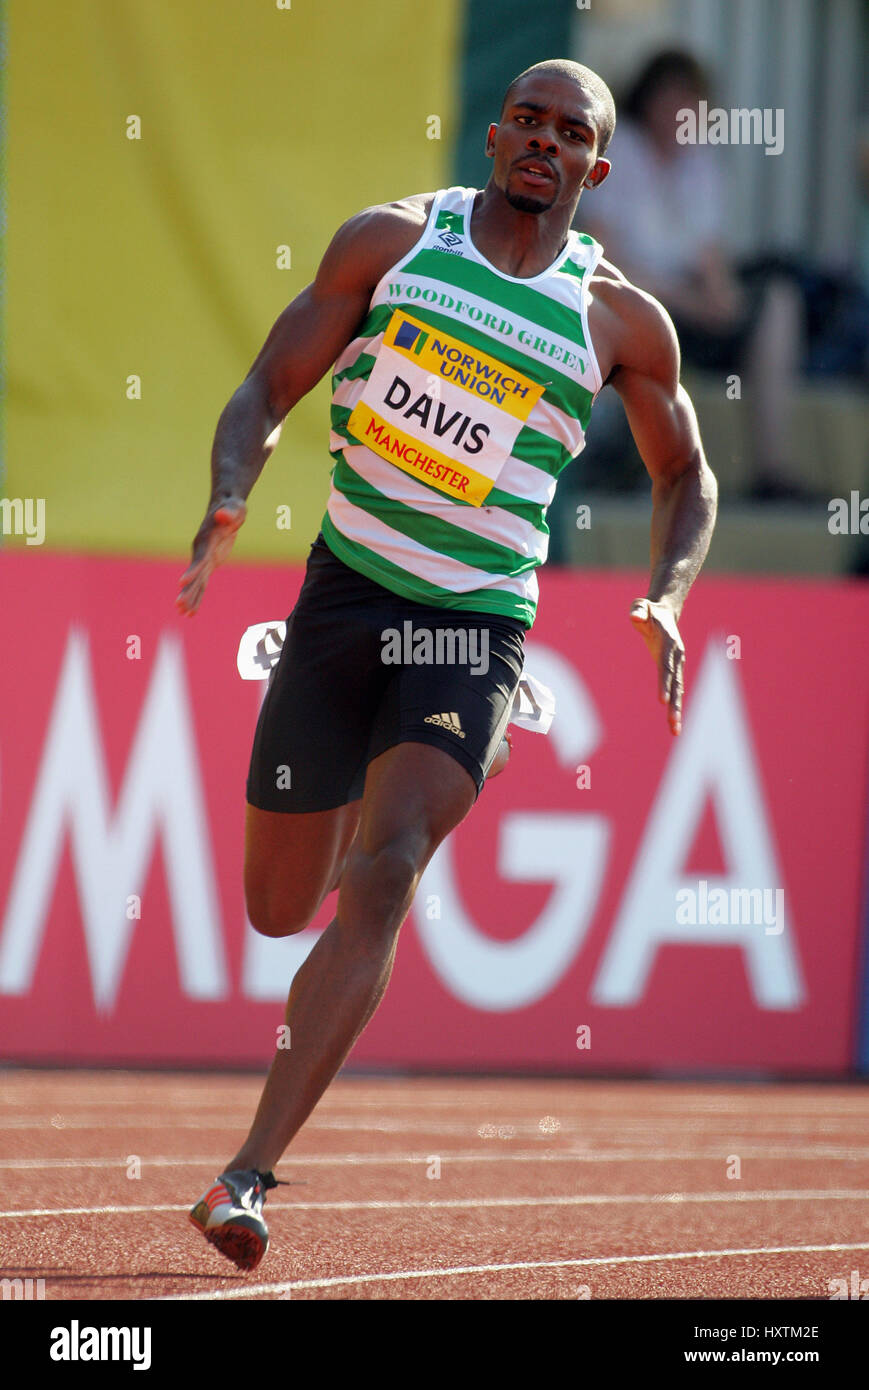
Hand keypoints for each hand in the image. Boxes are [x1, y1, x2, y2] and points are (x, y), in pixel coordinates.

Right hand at [176, 497, 246, 615]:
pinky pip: (202, 583)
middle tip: (179, 605)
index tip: (183, 582)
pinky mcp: (210, 563)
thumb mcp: (235, 508)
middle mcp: (201, 551)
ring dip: (191, 597)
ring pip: (197, 581)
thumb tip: (222, 514)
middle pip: (194, 574)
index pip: (199, 557)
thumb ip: (229, 512)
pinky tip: (192, 611)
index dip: (192, 570)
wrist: (226, 508)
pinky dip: (198, 596)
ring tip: (183, 613)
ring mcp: (205, 558)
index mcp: (205, 540)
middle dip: (187, 590)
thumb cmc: (232, 507)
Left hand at [629, 597, 684, 735]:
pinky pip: (676, 690)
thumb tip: (635, 616)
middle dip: (674, 704)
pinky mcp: (675, 670)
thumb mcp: (641, 606)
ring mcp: (678, 664)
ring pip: (678, 690)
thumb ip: (639, 610)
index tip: (661, 700)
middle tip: (672, 723)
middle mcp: (677, 657)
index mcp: (669, 645)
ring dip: (676, 711)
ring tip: (675, 730)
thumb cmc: (648, 611)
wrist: (664, 612)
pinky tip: (674, 724)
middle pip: (676, 683)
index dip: (664, 683)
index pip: (666, 667)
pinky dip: (675, 706)